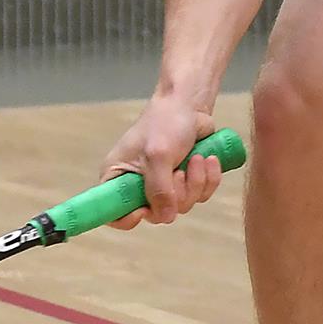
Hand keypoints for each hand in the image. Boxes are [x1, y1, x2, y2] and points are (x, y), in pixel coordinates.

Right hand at [100, 95, 223, 229]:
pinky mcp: (185, 180)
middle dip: (176, 194)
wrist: (189, 104)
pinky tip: (209, 159)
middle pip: (156, 214)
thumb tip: (165, 217)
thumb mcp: (158, 155)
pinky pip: (200, 195)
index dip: (127, 219)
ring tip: (197, 158)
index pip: (113, 213)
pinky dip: (208, 179)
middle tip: (180, 171)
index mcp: (117, 177)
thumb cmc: (165, 123)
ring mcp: (163, 184)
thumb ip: (159, 189)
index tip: (144, 210)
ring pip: (182, 205)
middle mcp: (137, 185)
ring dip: (195, 183)